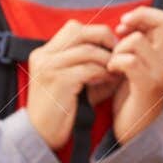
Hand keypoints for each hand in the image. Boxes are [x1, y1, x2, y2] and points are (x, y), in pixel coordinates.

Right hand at [26, 21, 118, 149]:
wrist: (41, 134)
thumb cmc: (63, 109)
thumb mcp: (77, 82)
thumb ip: (93, 66)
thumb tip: (121, 55)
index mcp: (46, 52)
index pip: (74, 28)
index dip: (97, 34)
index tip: (113, 47)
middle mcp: (44, 55)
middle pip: (79, 31)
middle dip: (104, 40)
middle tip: (119, 54)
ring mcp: (48, 67)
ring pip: (87, 50)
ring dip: (106, 59)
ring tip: (115, 70)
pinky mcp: (57, 81)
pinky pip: (87, 69)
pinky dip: (102, 73)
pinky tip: (108, 79)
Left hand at [109, 6, 162, 143]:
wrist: (137, 133)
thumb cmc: (132, 99)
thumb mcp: (136, 67)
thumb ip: (136, 48)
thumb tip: (124, 24)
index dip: (145, 14)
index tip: (125, 25)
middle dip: (136, 19)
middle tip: (118, 31)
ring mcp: (159, 74)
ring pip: (137, 41)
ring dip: (118, 47)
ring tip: (112, 63)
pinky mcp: (147, 87)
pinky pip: (130, 61)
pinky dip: (115, 62)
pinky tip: (110, 72)